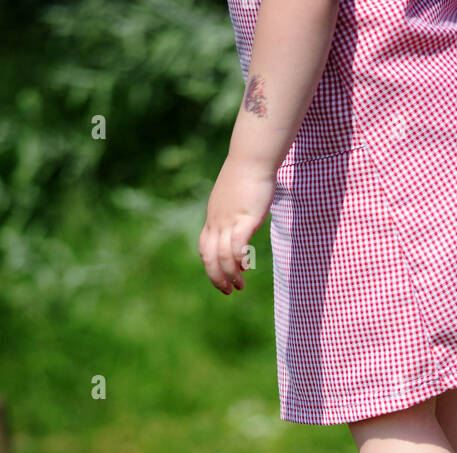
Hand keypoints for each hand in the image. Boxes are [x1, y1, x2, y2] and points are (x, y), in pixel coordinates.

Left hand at [198, 155, 275, 293]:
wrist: (252, 157)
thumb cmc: (247, 176)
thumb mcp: (235, 199)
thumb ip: (234, 215)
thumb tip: (240, 230)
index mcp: (213, 218)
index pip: (203, 248)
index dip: (209, 267)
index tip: (221, 279)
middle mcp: (217, 221)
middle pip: (209, 256)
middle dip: (216, 278)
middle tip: (227, 292)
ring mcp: (229, 220)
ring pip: (222, 255)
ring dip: (230, 275)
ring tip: (239, 286)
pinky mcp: (245, 219)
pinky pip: (237, 245)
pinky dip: (239, 259)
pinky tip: (246, 267)